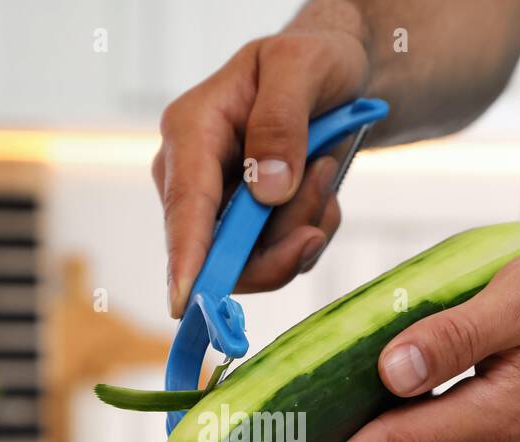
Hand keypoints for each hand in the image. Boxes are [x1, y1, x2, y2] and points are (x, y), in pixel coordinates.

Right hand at [152, 27, 369, 316]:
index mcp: (191, 131)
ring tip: (325, 169)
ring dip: (303, 228)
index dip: (186, 258)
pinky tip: (321, 189)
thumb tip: (265, 192)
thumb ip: (280, 123)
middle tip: (323, 186)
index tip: (186, 302)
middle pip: (220, 251)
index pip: (184, 206)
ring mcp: (219, 208)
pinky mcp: (247, 228)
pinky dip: (311, 232)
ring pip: (256, 261)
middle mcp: (193, 176)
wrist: (334, 75)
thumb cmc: (312, 60)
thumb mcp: (301, 67)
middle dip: (280, 239)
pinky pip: (280, 258)